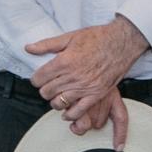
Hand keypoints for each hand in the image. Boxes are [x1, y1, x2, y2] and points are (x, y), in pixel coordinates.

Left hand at [25, 18, 150, 140]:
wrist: (122, 42)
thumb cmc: (97, 38)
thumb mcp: (70, 37)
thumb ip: (47, 44)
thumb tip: (28, 48)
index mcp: (64, 61)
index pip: (38, 78)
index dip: (36, 79)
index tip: (40, 77)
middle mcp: (73, 76)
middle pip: (46, 92)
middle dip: (44, 89)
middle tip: (49, 85)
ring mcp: (85, 87)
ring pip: (59, 102)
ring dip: (55, 100)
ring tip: (58, 95)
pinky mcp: (96, 94)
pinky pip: (78, 111)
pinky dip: (70, 114)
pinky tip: (67, 112)